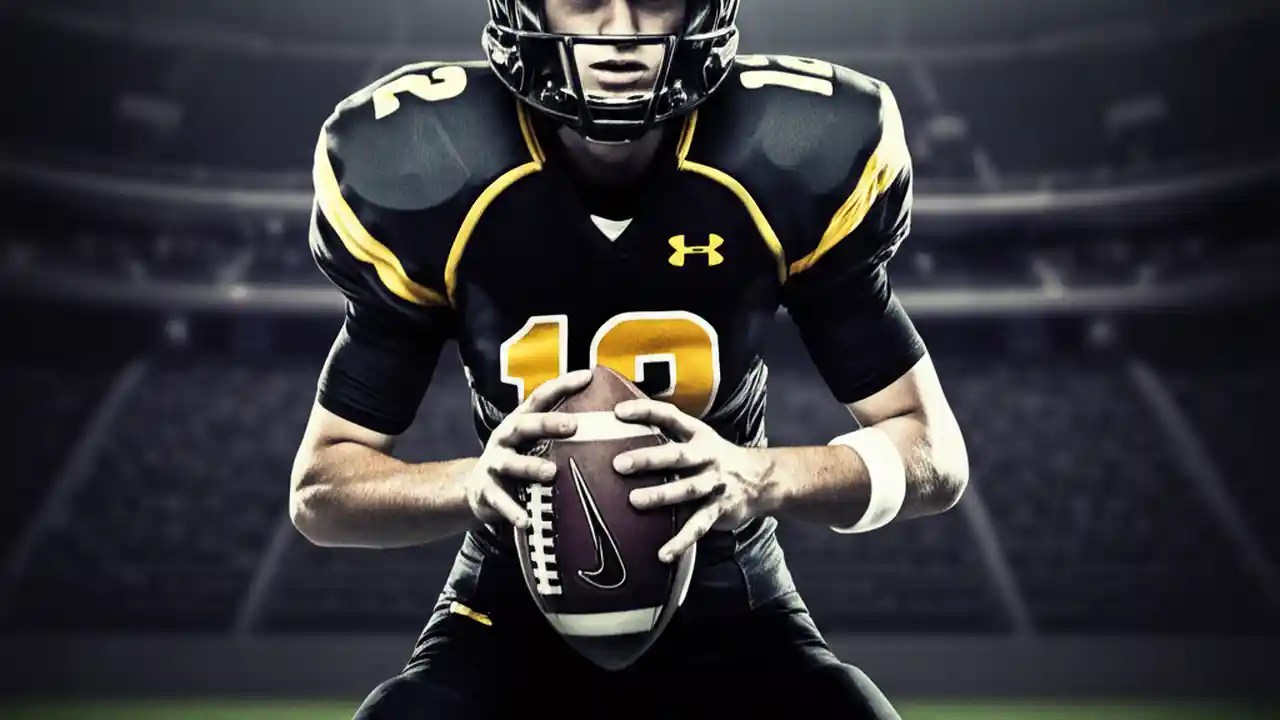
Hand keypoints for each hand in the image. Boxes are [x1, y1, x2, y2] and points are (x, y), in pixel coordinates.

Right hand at [464, 369, 592, 528]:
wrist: (477, 490)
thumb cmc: (520, 461)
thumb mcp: (534, 442)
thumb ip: (562, 433)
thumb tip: (612, 422)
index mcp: (520, 422)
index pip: (541, 397)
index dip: (563, 385)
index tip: (588, 376)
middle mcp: (505, 438)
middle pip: (524, 426)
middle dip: (547, 424)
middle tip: (573, 425)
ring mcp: (495, 464)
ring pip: (511, 464)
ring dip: (530, 466)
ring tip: (551, 472)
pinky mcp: (488, 491)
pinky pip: (501, 502)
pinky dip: (513, 511)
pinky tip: (526, 520)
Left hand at [613, 399, 775, 562]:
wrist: (761, 479)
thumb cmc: (715, 459)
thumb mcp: (699, 439)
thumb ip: (669, 436)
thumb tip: (624, 430)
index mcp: (699, 435)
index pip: (670, 416)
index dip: (645, 412)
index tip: (617, 412)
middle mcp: (707, 456)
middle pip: (677, 456)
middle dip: (649, 459)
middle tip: (619, 464)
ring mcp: (714, 484)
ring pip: (686, 489)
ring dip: (661, 495)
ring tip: (634, 500)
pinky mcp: (719, 509)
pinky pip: (698, 526)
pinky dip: (681, 541)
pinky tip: (663, 554)